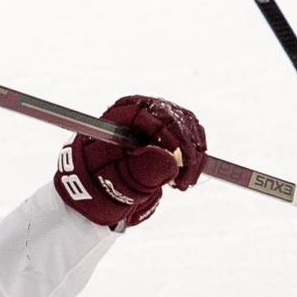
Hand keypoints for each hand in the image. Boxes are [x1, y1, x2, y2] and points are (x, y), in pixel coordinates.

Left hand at [55, 95, 207, 227]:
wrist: (101, 187)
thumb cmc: (100, 182)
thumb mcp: (114, 181)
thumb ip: (139, 171)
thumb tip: (169, 161)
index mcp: (120, 113)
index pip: (151, 115)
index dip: (168, 138)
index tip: (177, 165)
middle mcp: (141, 108)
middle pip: (174, 118)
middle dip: (185, 151)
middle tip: (183, 183)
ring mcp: (159, 117)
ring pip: (188, 127)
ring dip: (193, 157)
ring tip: (183, 184)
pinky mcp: (173, 129)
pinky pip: (194, 136)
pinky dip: (196, 157)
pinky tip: (188, 176)